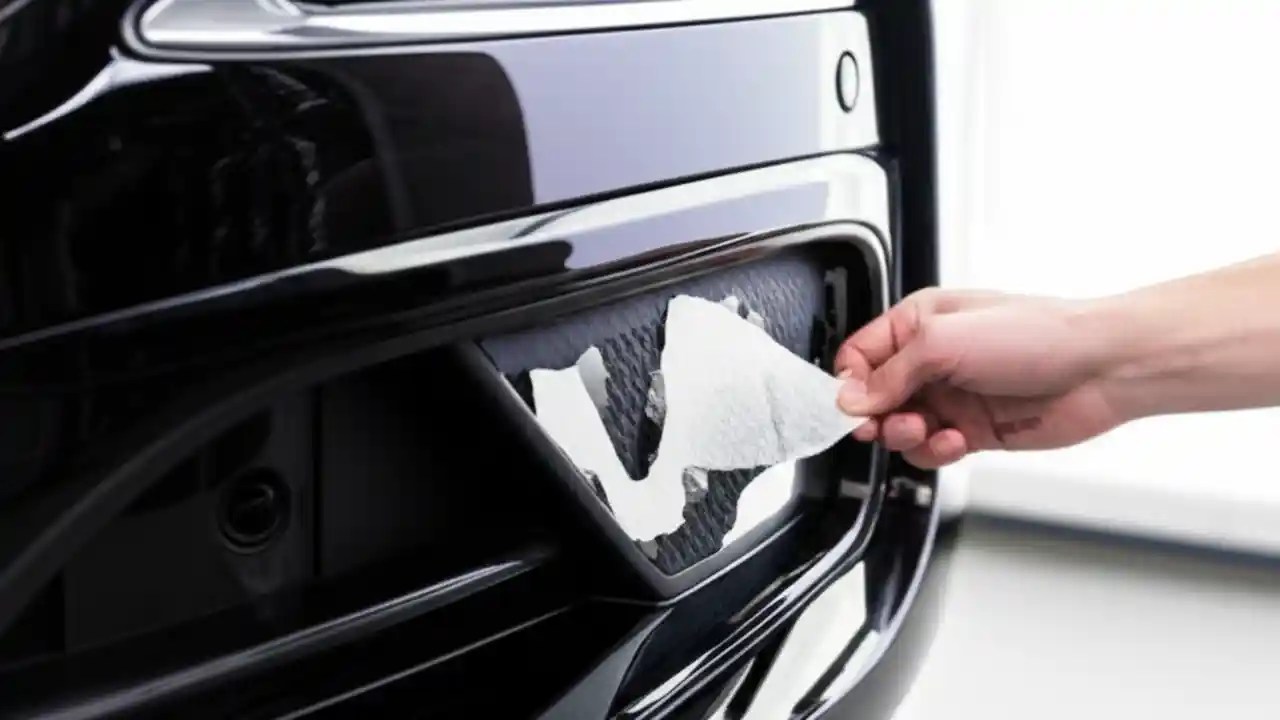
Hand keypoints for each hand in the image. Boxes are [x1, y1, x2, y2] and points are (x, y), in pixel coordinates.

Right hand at [835, 288, 1124, 467]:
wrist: (1100, 370)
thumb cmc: (1037, 335)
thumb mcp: (945, 340)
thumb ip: (891, 372)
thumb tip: (851, 398)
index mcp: (918, 323)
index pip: (859, 356)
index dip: (848, 383)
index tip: (849, 405)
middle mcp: (931, 359)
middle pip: (874, 398)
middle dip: (874, 416)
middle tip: (880, 424)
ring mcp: (952, 396)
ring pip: (900, 429)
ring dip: (905, 436)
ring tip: (926, 429)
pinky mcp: (972, 430)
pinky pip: (931, 450)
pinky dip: (934, 452)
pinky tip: (954, 442)